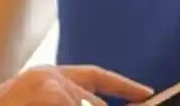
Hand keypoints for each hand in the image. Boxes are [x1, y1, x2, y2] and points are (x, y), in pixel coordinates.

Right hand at [0, 64, 153, 105]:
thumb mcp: (33, 103)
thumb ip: (65, 101)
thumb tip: (99, 105)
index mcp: (45, 76)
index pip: (96, 76)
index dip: (123, 85)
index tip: (146, 94)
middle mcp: (51, 78)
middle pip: (95, 104)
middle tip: (128, 105)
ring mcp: (52, 91)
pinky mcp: (52, 97)